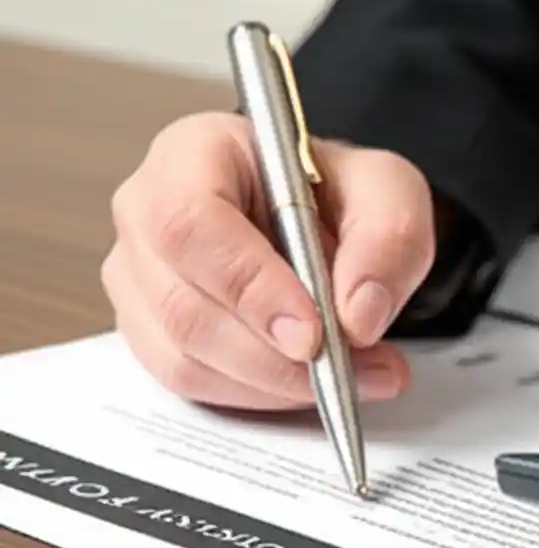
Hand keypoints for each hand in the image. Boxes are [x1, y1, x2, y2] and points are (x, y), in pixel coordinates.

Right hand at [102, 113, 435, 409]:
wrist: (325, 218)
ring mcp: (139, 275)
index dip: (250, 287)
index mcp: (195, 152)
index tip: (312, 334)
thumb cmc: (340, 191)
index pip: (192, 222)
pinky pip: (191, 381)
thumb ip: (388, 240)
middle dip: (272, 356)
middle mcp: (148, 211)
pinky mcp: (150, 328)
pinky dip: (257, 394)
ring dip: (273, 383)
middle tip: (349, 368)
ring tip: (352, 376)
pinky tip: (311, 381)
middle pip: (183, 304)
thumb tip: (356, 318)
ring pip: (184, 355)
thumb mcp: (389, 191)